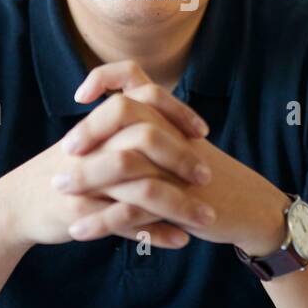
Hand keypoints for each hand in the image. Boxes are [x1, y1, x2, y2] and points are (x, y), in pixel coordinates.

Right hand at [1, 64, 210, 248]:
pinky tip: (180, 241)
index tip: (202, 131)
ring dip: (179, 205)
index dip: (177, 111)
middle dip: (182, 158)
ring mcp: (86, 180)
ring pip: (142, 188)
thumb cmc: (62, 172)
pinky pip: (126, 224)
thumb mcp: (90, 142)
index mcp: (99, 124)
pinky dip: (156, 234)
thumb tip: (168, 124)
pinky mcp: (81, 214)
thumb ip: (123, 128)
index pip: (144, 99)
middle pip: (146, 139)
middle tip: (206, 176)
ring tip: (205, 219)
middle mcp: (93, 147)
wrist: (17, 204)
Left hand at [58, 61, 289, 255]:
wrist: (247, 207)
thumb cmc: (205, 177)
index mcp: (167, 116)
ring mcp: (175, 167)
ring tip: (61, 191)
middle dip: (88, 131)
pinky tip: (79, 230)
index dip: (104, 79)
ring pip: (124, 162)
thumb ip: (145, 130)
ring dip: (86, 177)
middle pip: (123, 112)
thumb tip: (101, 127)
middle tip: (66, 150)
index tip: (80, 98)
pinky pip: (133, 209)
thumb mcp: (176, 145)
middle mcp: (171, 133)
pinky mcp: (178, 201)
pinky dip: (101, 221)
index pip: (133, 78)